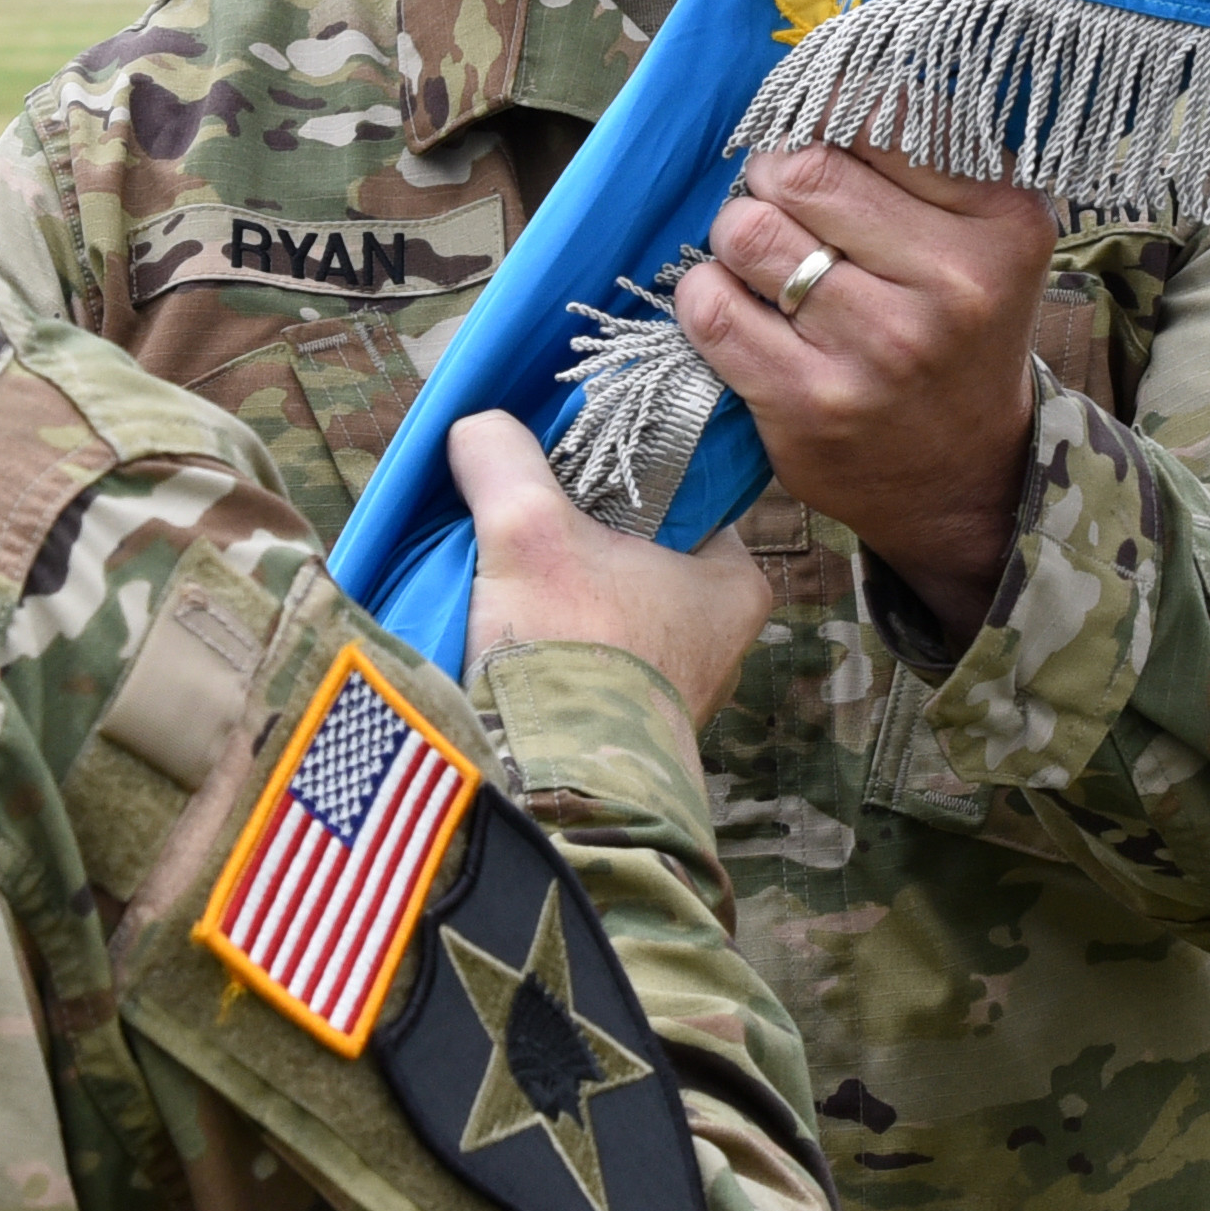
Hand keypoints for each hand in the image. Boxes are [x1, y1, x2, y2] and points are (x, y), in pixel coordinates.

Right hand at [449, 408, 770, 729]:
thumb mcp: (525, 526)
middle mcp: (722, 641)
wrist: (554, 785)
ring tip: (507, 576)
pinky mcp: (632, 730)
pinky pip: (591, 660)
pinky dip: (553, 643)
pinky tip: (508, 630)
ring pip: (610, 608)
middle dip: (582, 537)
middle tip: (527, 516)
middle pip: (639, 551)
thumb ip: (499, 455)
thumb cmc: (570, 647)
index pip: (683, 494)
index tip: (564, 462)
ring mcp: (676, 691)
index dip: (621, 470)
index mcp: (733, 583)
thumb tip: (476, 426)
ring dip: (560, 593)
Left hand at [673, 146, 1054, 650]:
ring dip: (737, 235)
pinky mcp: (810, 405)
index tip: (818, 135)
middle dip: (772, 174)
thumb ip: (921, 148)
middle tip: (783, 201)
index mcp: (1003, 222)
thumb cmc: (957, 326)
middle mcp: (952, 285)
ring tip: (765, 261)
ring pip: (745, 229)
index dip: (824, 115)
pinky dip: (706, 296)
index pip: (876, 114)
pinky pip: (711, 307)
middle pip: (798, 169)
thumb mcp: (982, 232)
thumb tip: (821, 65)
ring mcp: (879, 350)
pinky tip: (738, 307)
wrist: (963, 474)